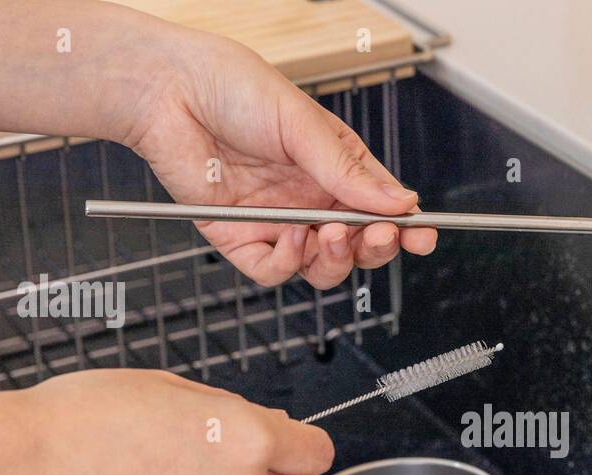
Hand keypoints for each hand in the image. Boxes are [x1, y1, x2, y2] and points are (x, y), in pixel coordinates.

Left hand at [126, 33, 436, 288]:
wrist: (168, 89)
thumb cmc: (232, 87)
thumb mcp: (303, 123)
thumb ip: (348, 170)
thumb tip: (399, 202)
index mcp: (334, 168)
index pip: (381, 208)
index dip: (405, 227)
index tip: (422, 235)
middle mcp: (309, 199)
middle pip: (357, 247)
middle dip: (374, 248)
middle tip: (377, 236)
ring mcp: (276, 223)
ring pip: (321, 267)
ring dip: (335, 259)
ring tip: (330, 232)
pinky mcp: (239, 238)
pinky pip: (273, 271)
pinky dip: (287, 262)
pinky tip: (288, 234)